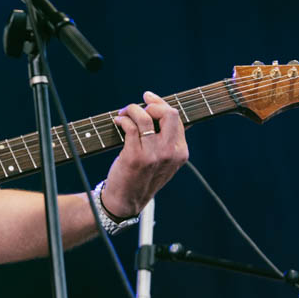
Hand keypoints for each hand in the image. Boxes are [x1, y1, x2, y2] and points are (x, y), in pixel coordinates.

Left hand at [101, 91, 188, 219]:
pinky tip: (118, 121)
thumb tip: (164, 109)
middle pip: (168, 113)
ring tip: (123, 114)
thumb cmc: (143, 176)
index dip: (160, 103)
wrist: (127, 200)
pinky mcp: (135, 156)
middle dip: (152, 104)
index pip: (176, 117)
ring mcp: (153, 155)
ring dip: (131, 109)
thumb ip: (168, 138)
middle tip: (139, 106)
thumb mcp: (164, 160)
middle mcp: (169, 153)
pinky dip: (122, 119)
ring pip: (145, 117)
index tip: (148, 98)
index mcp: (180, 152)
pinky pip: (130, 126)